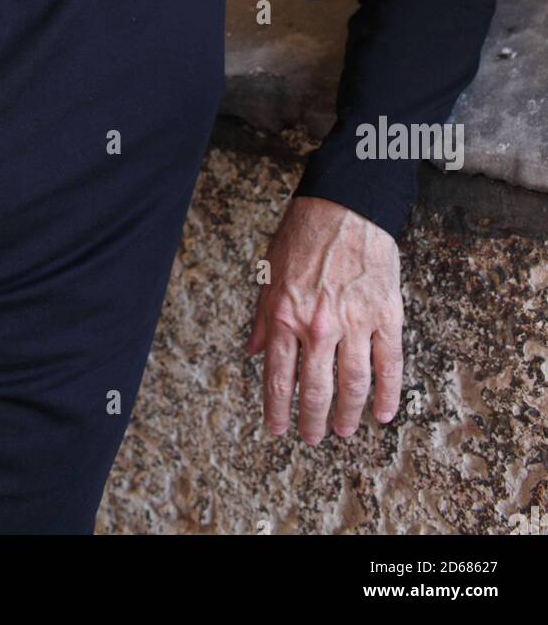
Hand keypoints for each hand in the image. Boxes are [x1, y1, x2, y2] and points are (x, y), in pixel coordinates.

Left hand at [245, 195, 403, 443]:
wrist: (344, 205)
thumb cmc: (303, 236)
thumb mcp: (269, 275)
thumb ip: (263, 318)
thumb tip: (252, 352)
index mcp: (285, 316)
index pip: (278, 380)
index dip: (277, 411)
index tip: (278, 429)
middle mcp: (318, 325)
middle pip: (315, 390)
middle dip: (312, 420)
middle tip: (312, 437)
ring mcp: (355, 322)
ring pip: (353, 385)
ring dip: (348, 414)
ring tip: (344, 430)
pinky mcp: (386, 314)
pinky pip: (389, 364)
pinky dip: (387, 394)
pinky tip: (382, 412)